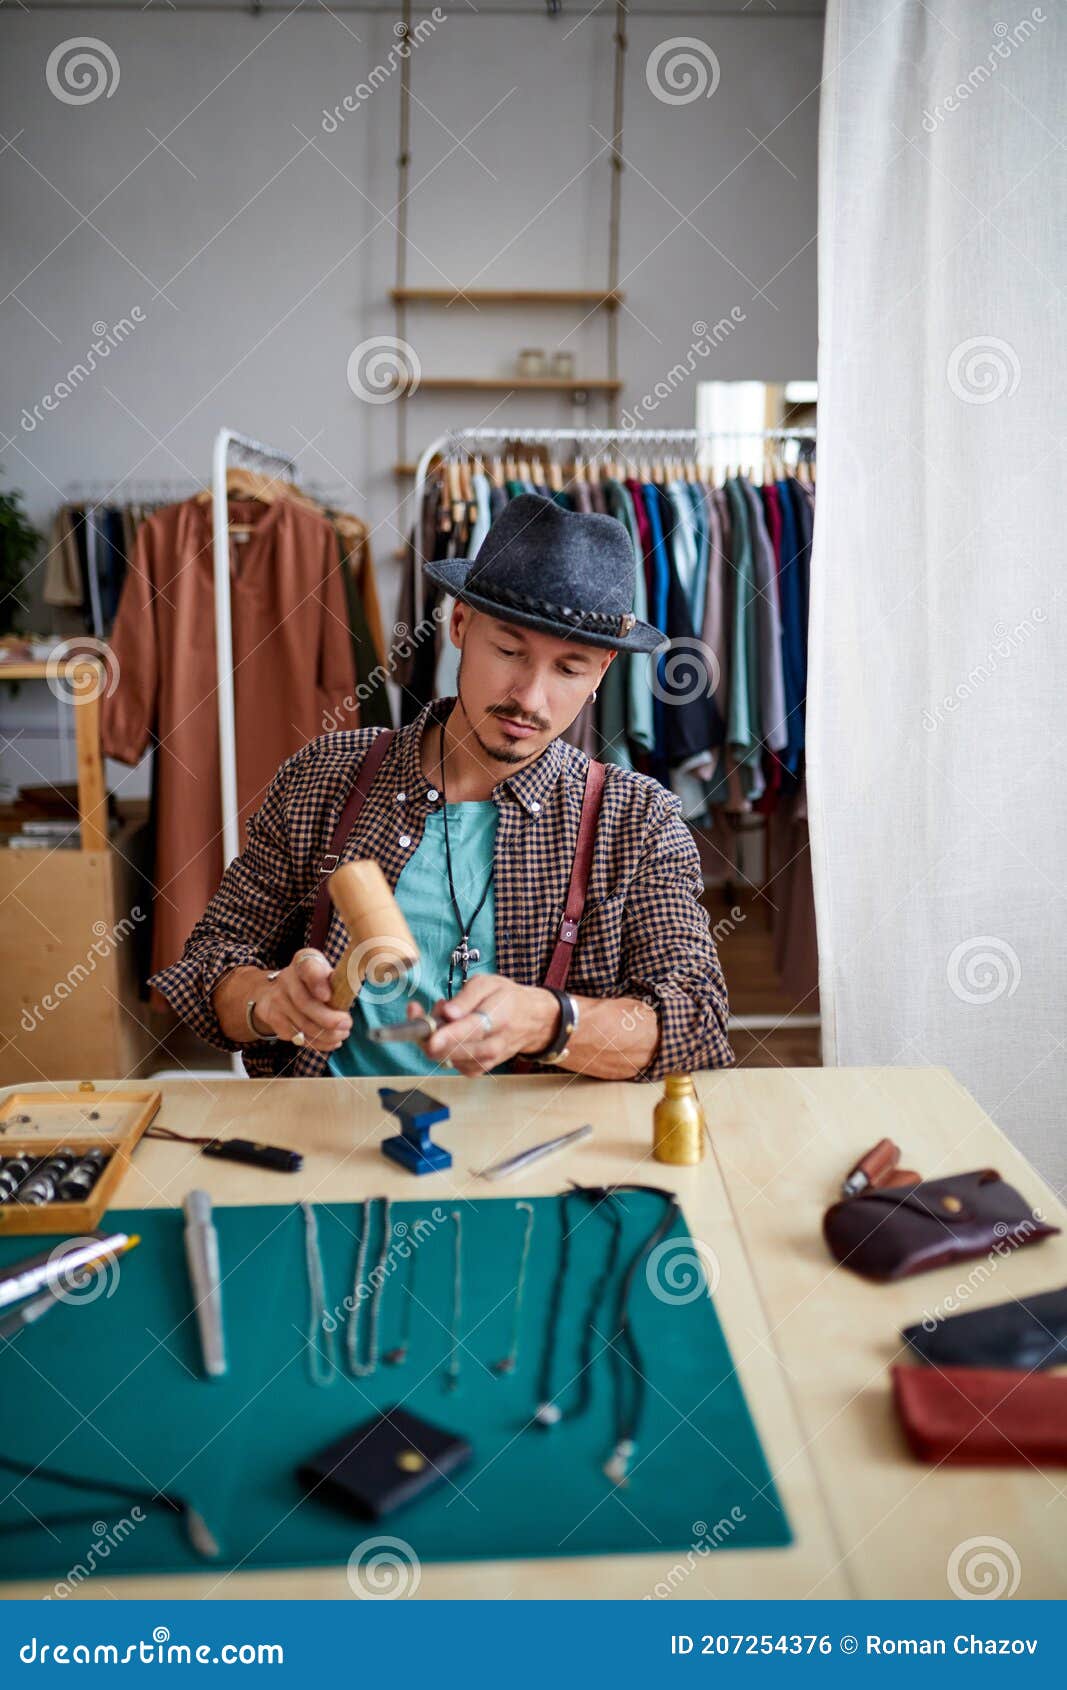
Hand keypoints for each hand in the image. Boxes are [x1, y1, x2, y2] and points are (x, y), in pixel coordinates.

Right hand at [252, 950, 352, 1051]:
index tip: (328, 996)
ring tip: (342, 1035)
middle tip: (346, 1025)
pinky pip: (296, 1036)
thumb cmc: (312, 982)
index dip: (318, 982)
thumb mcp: (324, 973)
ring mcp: (276, 999)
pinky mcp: (272, 1018)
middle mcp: (286, 978)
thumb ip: (336, 982)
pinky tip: (330, 1041)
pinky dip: (316, 1043)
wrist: (278, 990)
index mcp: (303, 962)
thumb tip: (351, 996)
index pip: (308, 967)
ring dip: (326, 1035)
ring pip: (302, 1024)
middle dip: (329, 1019)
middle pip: (305, 1003)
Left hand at [417, 975, 559, 1075]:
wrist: (529, 1021)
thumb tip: (447, 1012)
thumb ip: (466, 997)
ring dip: (434, 1038)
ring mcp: (487, 1060)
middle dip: (430, 1033)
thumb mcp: (488, 983)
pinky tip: (448, 1032)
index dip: (450, 1035)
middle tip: (427, 1010)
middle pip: (457, 1050)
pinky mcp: (479, 1068)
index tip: (431, 1038)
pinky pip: (452, 1064)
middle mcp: (494, 1043)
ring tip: (444, 1016)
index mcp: (500, 1016)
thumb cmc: (506, 998)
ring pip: (449, 1058)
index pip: (473, 1029)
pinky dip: (442, 1048)